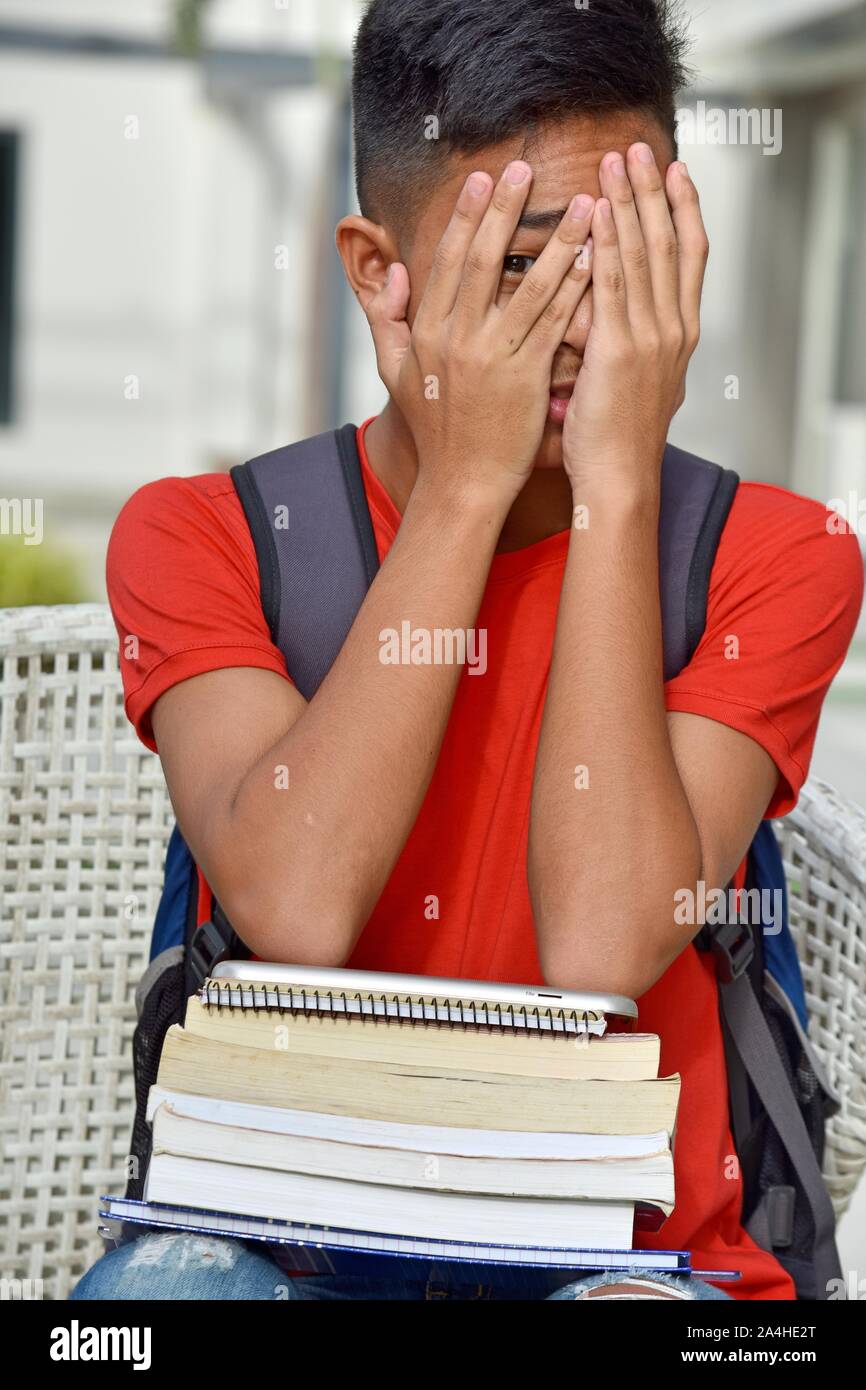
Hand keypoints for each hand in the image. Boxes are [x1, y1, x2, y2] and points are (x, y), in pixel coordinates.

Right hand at [359, 162, 594, 512]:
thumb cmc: (434, 430)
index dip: (466, 216)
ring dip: (559, 239)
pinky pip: (555, 322)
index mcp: (426, 330)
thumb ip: (386, 319)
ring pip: (528, 285)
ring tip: (585, 202)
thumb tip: (396, 270)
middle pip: (482, 259)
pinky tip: (597, 258)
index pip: (447, 260)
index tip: (483, 179)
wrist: (461, 483)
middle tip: (527, 167)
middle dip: (506, 210)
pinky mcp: (525, 377)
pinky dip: (575, 287)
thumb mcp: (393, 373)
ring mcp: (492, 356)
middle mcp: (456, 337)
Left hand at [562, 146, 707, 489]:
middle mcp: (673, 329)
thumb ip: (630, 347)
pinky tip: (594, 212)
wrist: (619, 480)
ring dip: (629, 202)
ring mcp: (650, 337)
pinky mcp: (618, 349)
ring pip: (644, 253)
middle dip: (654, 191)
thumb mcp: (635, 384)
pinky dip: (605, 243)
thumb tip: (611, 328)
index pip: (690, 257)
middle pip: (670, 242)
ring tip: (616, 161)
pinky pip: (612, 283)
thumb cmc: (616, 442)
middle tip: (639, 148)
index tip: (674, 172)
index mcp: (680, 335)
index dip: (684, 209)